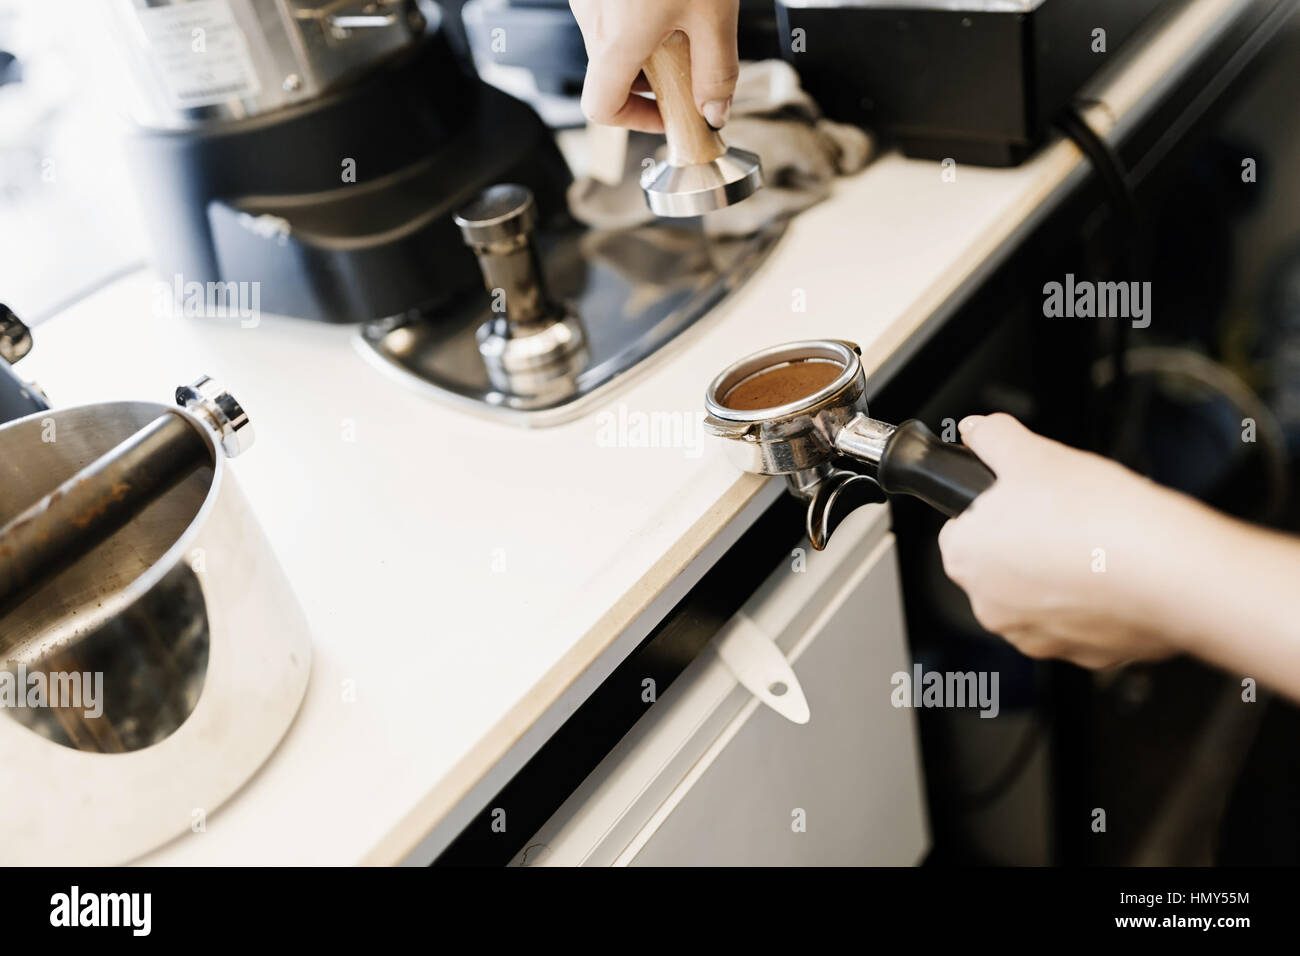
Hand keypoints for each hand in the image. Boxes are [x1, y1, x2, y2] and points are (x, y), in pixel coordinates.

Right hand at [570, 0, 739, 131]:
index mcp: (614, 41)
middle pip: (610, 73)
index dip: (636, 120)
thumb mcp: (714, 13)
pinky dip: (638, 16)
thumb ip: (717, 70)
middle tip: (689, 67)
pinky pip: (612, 10)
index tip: (666, 114)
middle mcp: (591, 17)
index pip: (601, 109)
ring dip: (645, 45)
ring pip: (612, 39)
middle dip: (651, 80)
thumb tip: (715, 111)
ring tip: (684, 22)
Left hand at [937, 414, 1182, 668]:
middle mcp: (989, 606)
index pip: (961, 528)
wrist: (1168, 569)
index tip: (1024, 499)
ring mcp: (1036, 636)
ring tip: (1095, 544)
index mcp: (965, 558)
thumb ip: (994, 438)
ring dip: (1061, 576)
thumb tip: (976, 429)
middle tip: (1066, 517)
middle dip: (1028, 542)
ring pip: (1041, 598)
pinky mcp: (1084, 657)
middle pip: (1000, 565)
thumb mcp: (1034, 454)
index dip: (995, 508)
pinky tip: (1117, 577)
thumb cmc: (1095, 516)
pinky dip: (1096, 604)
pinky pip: (1082, 624)